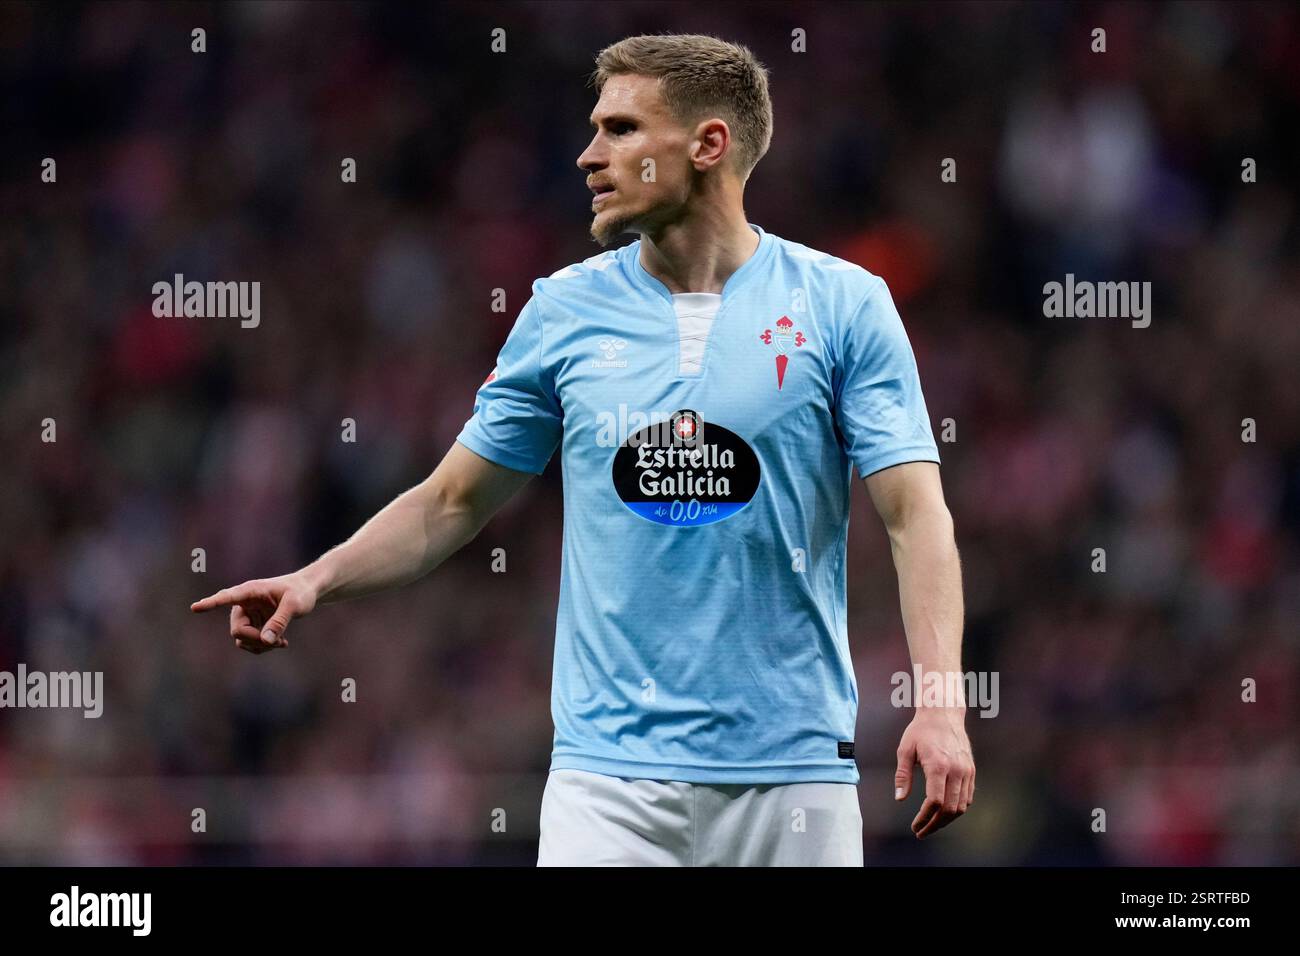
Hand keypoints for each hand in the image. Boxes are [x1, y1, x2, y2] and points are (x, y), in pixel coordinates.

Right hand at [190, 572, 317, 654]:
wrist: (307, 592)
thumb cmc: (301, 592)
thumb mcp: (295, 605)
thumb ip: (280, 621)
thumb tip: (265, 641)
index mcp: (250, 591)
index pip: (227, 597)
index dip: (210, 603)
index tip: (195, 607)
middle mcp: (243, 604)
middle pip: (237, 630)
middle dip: (255, 640)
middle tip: (278, 641)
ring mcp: (247, 615)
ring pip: (242, 639)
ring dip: (260, 646)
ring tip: (281, 642)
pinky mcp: (252, 625)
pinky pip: (249, 643)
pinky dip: (263, 647)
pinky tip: (281, 643)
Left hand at [894, 708, 974, 838]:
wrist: (943, 713)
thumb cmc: (920, 730)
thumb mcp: (905, 749)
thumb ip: (902, 775)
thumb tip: (899, 798)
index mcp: (938, 765)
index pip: (935, 802)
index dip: (924, 818)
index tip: (915, 826)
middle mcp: (956, 770)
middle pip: (950, 809)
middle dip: (935, 824)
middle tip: (922, 831)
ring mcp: (966, 770)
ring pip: (962, 806)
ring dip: (947, 820)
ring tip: (932, 825)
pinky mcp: (971, 770)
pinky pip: (968, 797)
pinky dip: (957, 809)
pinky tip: (944, 812)